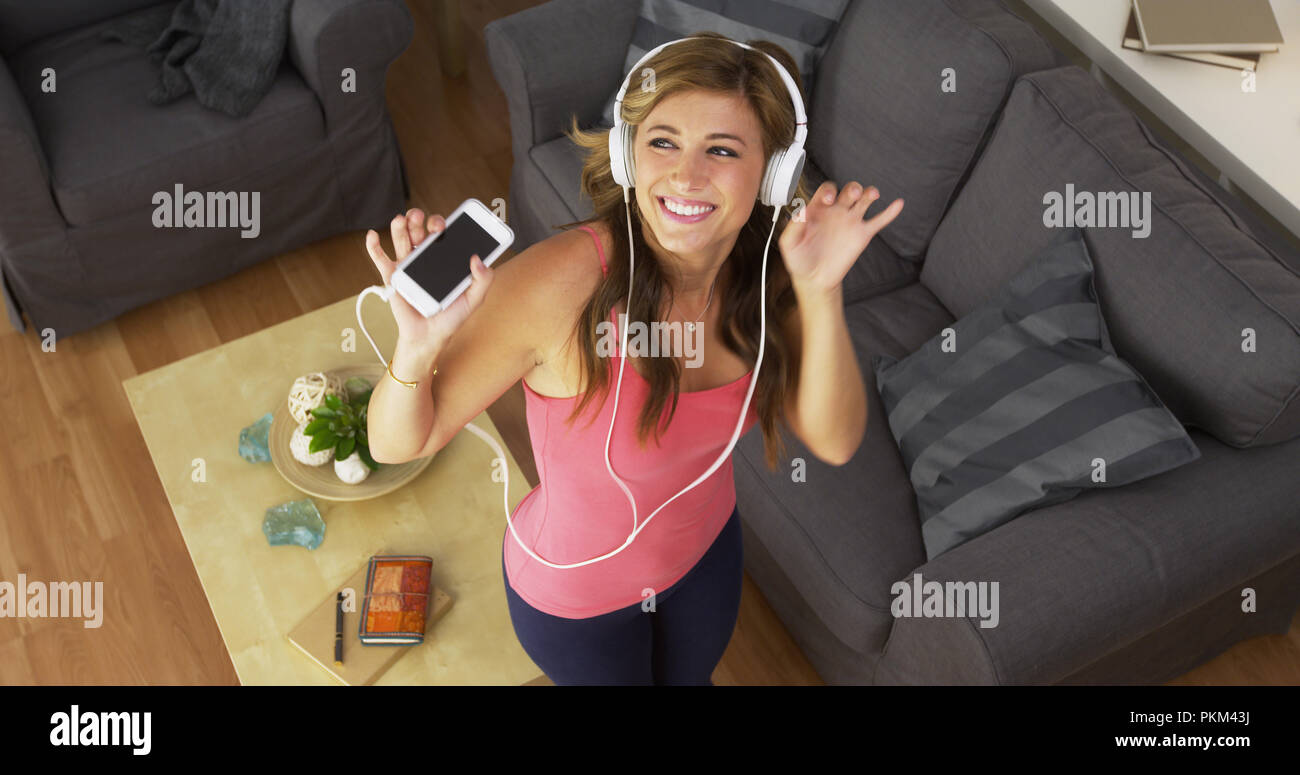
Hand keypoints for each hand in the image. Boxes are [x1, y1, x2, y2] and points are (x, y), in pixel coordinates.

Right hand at [365, 208, 494, 355]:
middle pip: (420, 231)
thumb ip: (483, 280)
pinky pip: (380, 258)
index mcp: (443, 257)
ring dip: (400, 226)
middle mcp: (424, 257)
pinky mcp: (391, 277)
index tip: (445, 224)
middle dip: (421, 221)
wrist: (429, 336)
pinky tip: (372, 235)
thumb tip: (478, 258)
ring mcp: (407, 265)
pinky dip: (374, 246)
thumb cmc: (451, 317)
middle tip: (427, 225)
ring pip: (401, 239)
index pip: (442, 234)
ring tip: (401, 220)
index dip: (442, 224)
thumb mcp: (473, 299)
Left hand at [778, 181, 903, 295]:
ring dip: (869, 194)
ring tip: (872, 194)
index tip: (828, 200)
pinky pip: (879, 221)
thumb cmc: (799, 259)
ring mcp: (851, 222)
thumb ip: (794, 227)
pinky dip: (889, 212)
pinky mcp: (862, 235)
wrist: (814, 279)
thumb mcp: (789, 243)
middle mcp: (836, 211)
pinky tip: (897, 204)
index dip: (828, 191)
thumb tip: (801, 211)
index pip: (826, 190)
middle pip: (849, 191)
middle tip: (851, 195)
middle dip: (852, 189)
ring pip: (864, 200)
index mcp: (819, 209)